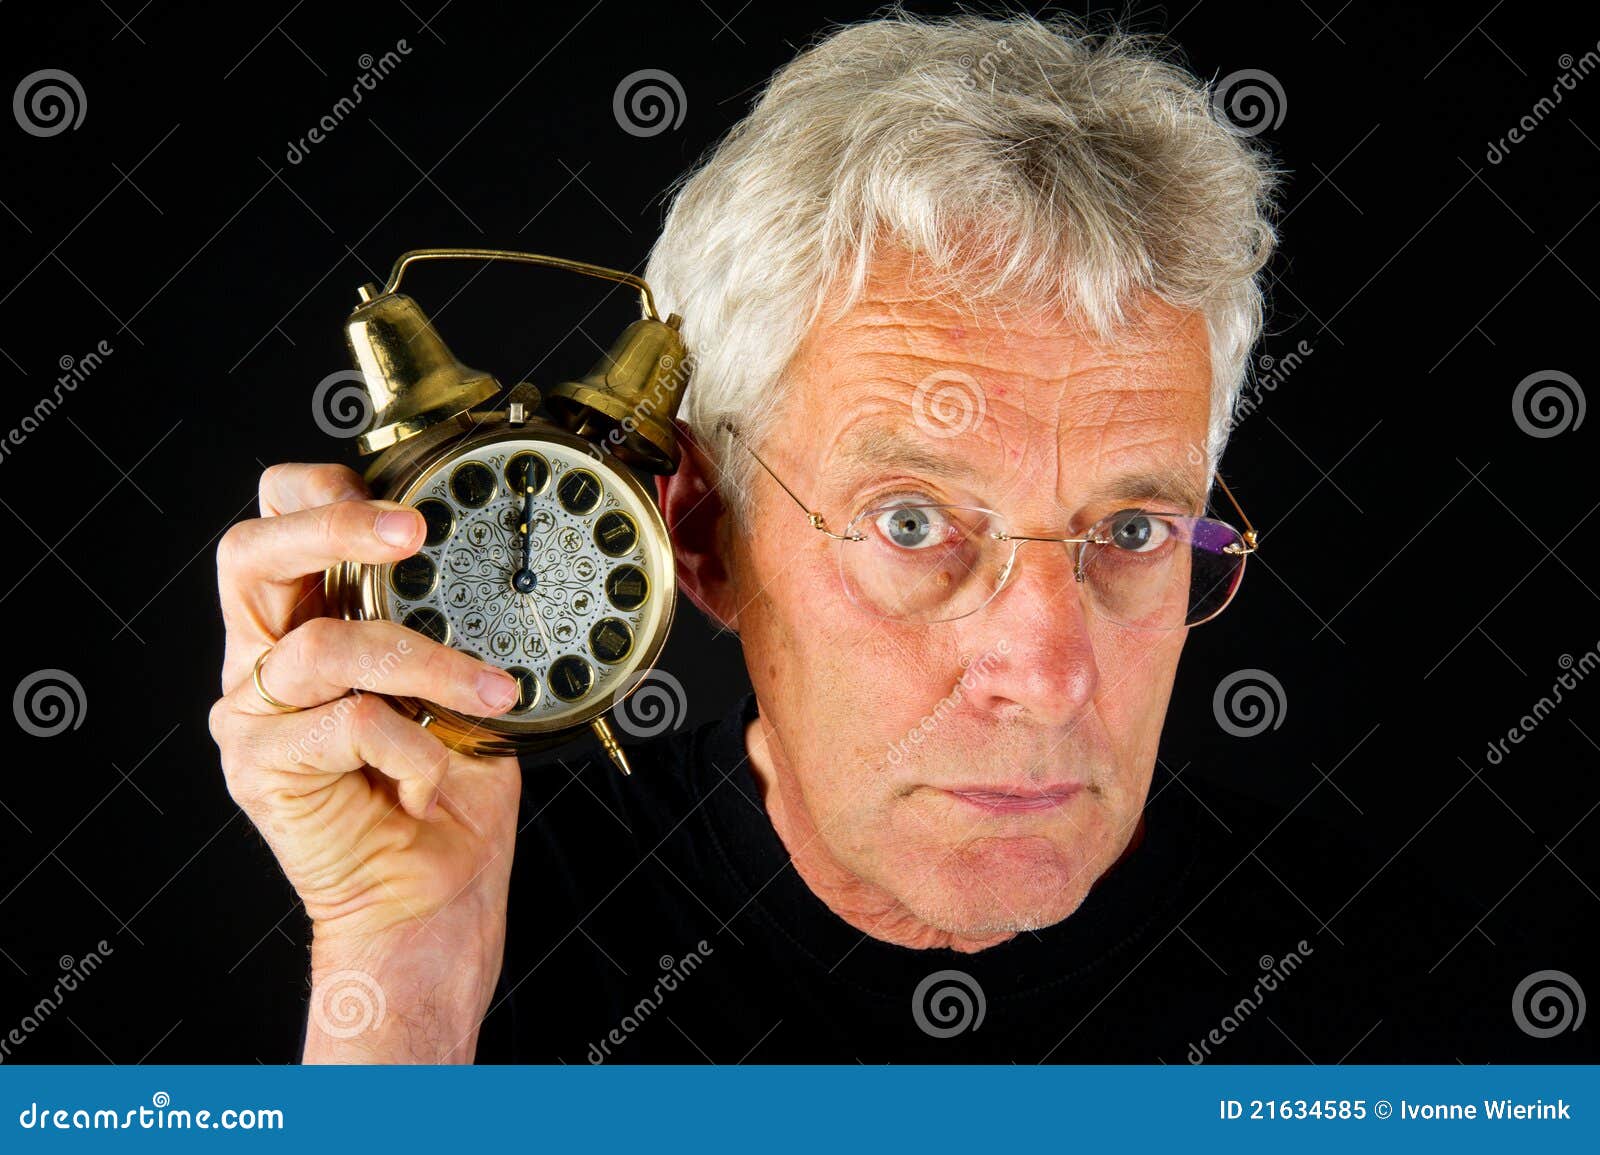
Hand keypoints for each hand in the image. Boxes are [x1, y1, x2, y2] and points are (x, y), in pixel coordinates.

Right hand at [209, 463, 522, 1061]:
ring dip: (425, 663)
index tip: (414, 503)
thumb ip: (449, 625)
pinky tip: (434, 775)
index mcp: (303, 622)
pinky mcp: (263, 770)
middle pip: (250, 552)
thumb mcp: (461, 686)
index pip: (276, 520)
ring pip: (325, 646)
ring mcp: (254, 715)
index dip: (326, 491)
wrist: (432, 899)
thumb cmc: (450, 791)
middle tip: (412, 533)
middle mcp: (262, 659)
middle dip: (334, 525)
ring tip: (489, 694)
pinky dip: (413, 744)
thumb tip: (494, 565)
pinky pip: (347, 724)